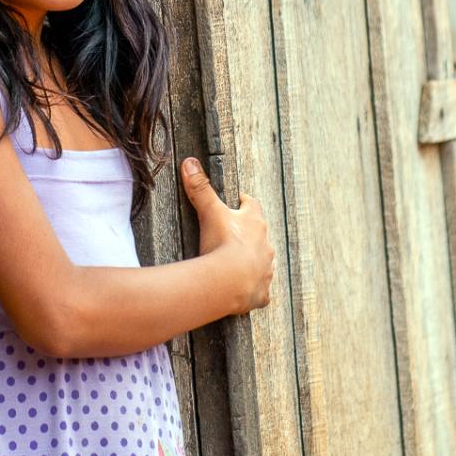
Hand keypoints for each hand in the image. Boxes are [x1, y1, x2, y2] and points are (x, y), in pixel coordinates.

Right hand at [179, 157, 275, 315]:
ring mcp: (266, 271)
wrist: (230, 281)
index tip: (239, 200)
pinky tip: (243, 291)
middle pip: (259, 235)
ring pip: (262, 263)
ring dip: (252, 262)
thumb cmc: (223, 244)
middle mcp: (265, 245)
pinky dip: (253, 290)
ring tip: (237, 265)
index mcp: (255, 223)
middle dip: (249, 234)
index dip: (244, 202)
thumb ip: (200, 188)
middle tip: (234, 235)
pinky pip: (260, 291)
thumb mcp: (210, 211)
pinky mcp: (261, 293)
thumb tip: (189, 162)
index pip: (252, 206)